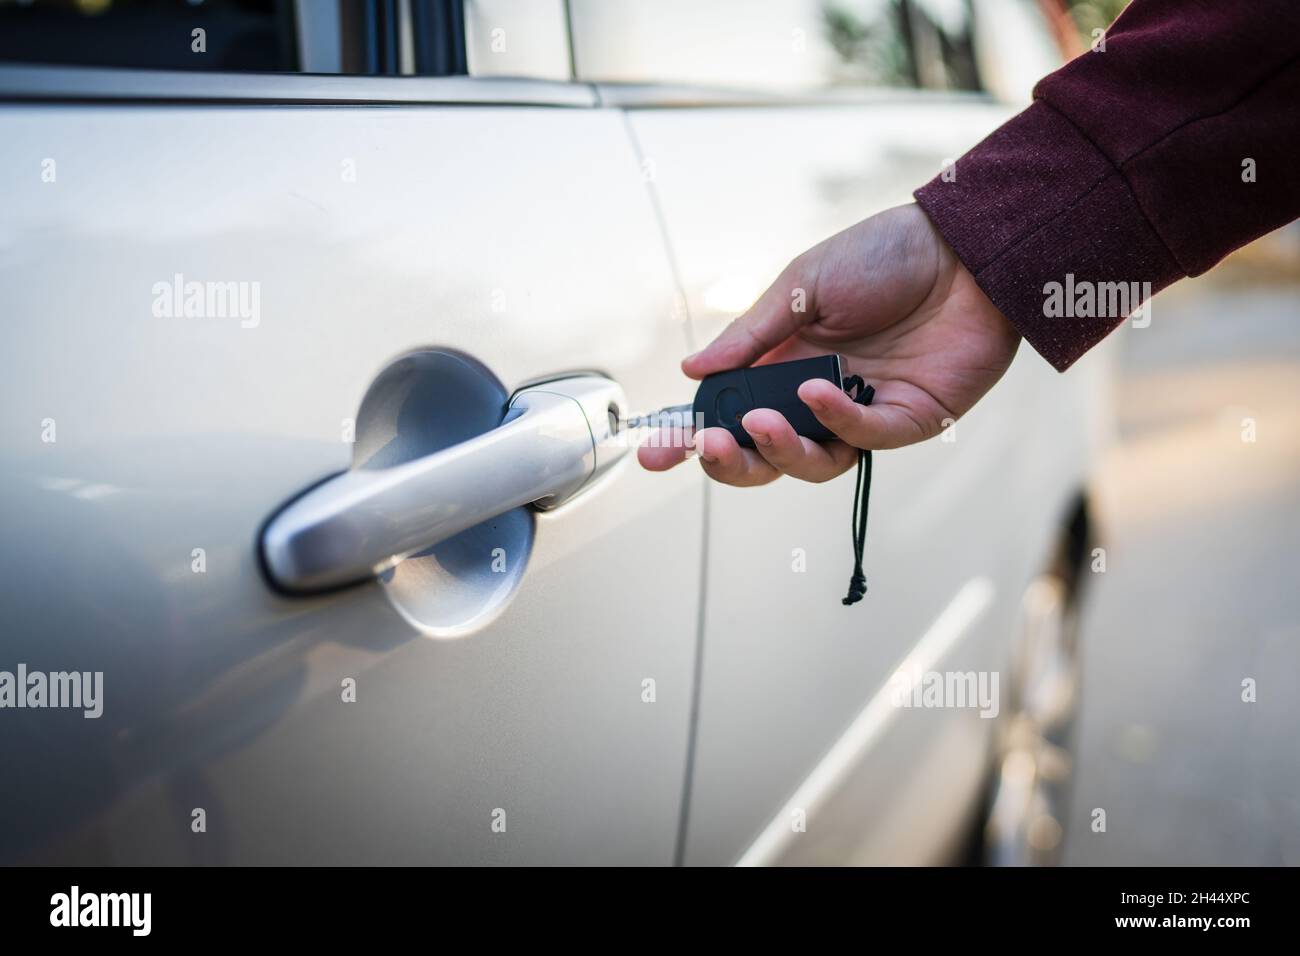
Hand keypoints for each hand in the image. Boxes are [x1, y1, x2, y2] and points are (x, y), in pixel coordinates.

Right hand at [638, 203, 1020, 485]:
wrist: (962, 247)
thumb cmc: (884, 255)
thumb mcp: (802, 285)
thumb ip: (750, 334)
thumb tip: (692, 372)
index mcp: (783, 363)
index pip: (730, 412)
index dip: (691, 436)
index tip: (653, 453)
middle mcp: (817, 395)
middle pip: (764, 453)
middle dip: (728, 461)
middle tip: (708, 446)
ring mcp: (862, 412)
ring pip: (810, 462)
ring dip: (777, 450)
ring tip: (760, 423)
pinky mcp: (908, 420)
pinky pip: (863, 440)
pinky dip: (833, 422)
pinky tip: (815, 393)